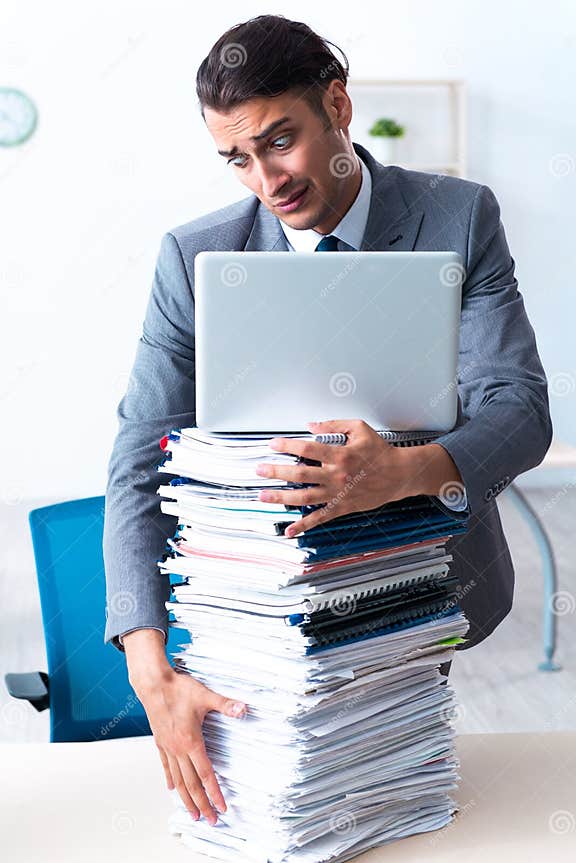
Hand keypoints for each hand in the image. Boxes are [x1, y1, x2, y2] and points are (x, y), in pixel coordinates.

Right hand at [133, 666, 246, 823]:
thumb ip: (225, 704)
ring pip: (178, 780)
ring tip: (193, 814)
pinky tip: (172, 789)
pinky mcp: (160, 742)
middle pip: (191, 784)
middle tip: (211, 820)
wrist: (153, 684)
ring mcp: (167, 747)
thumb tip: (243, 708)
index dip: (215, 793)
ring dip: (186, 799)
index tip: (222, 807)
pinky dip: (171, 780)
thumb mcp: (205, 695)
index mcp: (191, 741)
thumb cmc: (178, 688)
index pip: (206, 774)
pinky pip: (166, 766)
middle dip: (202, 804)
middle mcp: (178, 749)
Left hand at [255, 419, 413, 535]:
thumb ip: (333, 424)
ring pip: (305, 496)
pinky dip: (304, 525)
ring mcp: (338, 493)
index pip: (308, 448)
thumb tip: (310, 425)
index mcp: (340, 454)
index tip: (273, 444)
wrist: (400, 474)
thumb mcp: (359, 429)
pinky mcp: (342, 507)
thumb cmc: (380, 450)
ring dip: (282, 497)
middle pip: (300, 474)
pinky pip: (320, 518)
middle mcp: (337, 475)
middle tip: (259, 469)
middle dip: (276, 471)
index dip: (288, 445)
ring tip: (263, 496)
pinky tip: (289, 530)